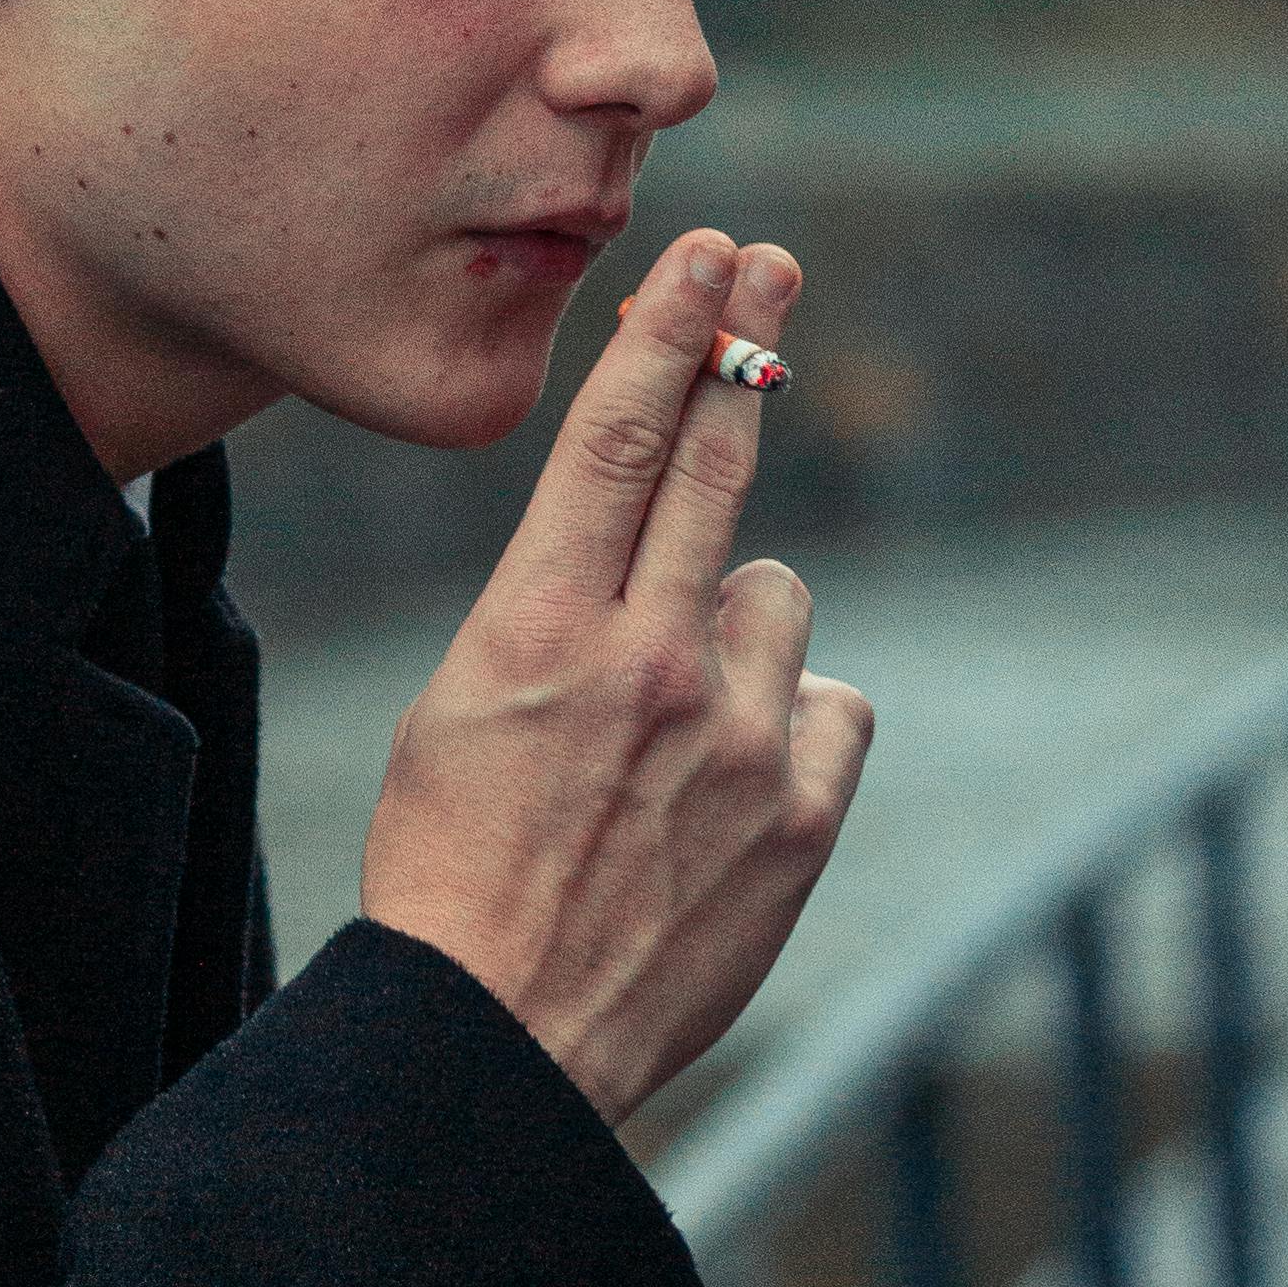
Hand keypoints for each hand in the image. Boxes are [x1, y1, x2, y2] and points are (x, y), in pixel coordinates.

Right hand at [358, 230, 872, 1128]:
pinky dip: (792, 730)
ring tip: (671, 731)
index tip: (709, 250)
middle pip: (716, 464)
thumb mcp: (462, 707)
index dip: (670, 329)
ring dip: (740, 636)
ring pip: (779, 602)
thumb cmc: (456, 868)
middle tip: (772, 268)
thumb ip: (563, 616)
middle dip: (746, 347)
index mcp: (537, 630)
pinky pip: (831, 707)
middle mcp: (646, 663)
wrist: (497, 1035)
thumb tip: (667, 557)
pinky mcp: (800, 816)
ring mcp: (734, 739)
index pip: (615, 439)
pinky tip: (731, 791)